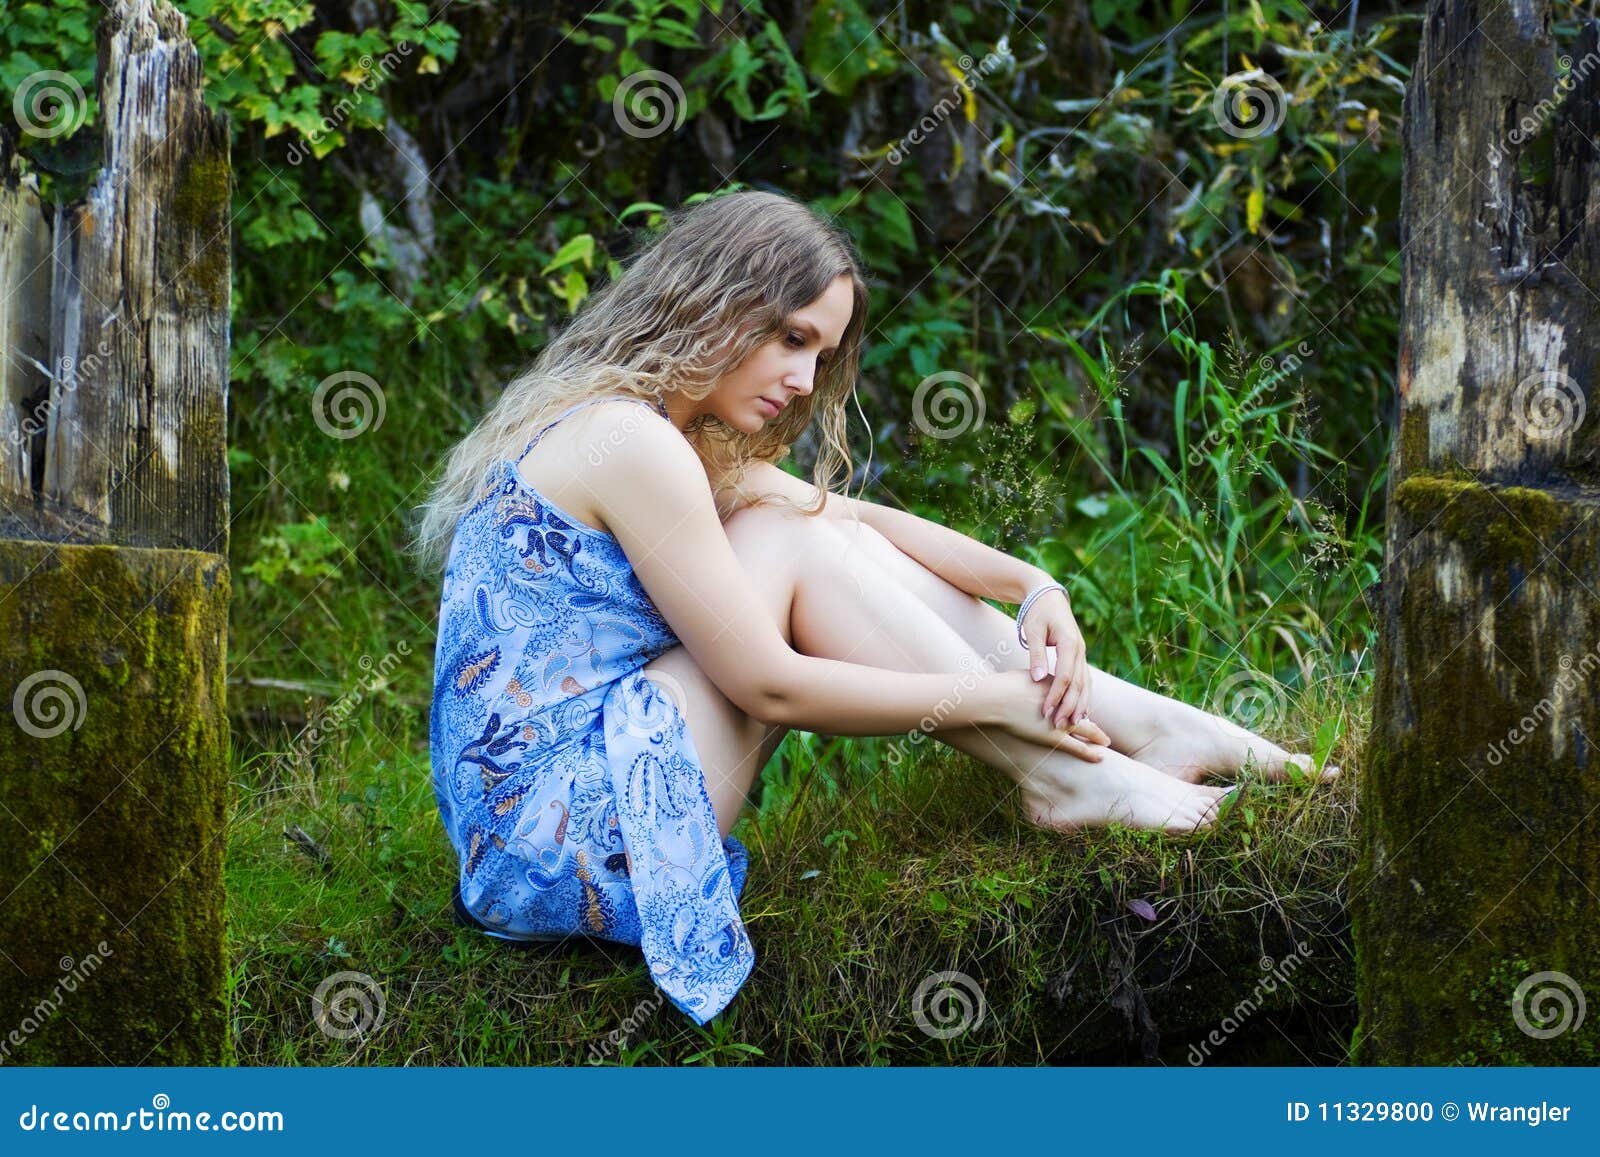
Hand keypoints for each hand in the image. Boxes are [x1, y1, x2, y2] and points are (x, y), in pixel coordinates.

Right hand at [991, 669, 1110, 760]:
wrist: (998, 698)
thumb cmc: (1005, 686)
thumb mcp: (1025, 675)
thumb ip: (1035, 677)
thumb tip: (1035, 675)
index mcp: (1058, 686)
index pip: (1073, 696)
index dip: (1078, 704)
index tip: (1082, 711)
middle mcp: (1064, 703)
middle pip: (1083, 711)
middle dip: (1092, 719)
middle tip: (1102, 728)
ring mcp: (1061, 721)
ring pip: (1085, 729)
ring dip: (1097, 736)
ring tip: (1106, 742)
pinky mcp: (1054, 737)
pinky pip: (1077, 746)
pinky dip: (1090, 752)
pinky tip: (1101, 757)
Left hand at [1020, 586, 1092, 728]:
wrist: (1047, 596)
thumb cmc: (1037, 612)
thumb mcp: (1033, 630)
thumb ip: (1036, 655)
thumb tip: (1038, 679)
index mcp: (1069, 643)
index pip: (1066, 676)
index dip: (1057, 695)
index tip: (1047, 711)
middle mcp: (1080, 649)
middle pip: (1079, 683)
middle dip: (1070, 706)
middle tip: (1060, 724)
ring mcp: (1081, 653)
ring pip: (1086, 683)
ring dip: (1080, 704)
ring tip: (1074, 723)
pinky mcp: (1079, 656)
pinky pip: (1085, 679)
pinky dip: (1084, 695)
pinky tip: (1080, 709)